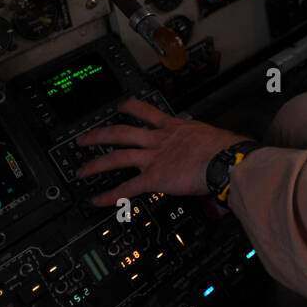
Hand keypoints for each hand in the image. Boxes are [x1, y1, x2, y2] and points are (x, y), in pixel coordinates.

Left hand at [74, 97, 247, 204]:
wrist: (225, 159)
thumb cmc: (225, 148)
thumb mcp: (210, 136)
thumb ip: (201, 140)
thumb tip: (210, 145)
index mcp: (174, 127)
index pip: (147, 112)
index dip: (131, 107)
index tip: (121, 106)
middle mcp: (160, 139)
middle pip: (122, 132)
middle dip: (99, 135)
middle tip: (84, 138)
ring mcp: (154, 158)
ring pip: (118, 156)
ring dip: (96, 164)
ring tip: (81, 171)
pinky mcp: (155, 177)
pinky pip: (128, 187)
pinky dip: (110, 195)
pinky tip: (97, 200)